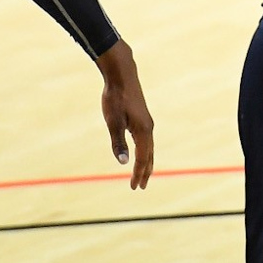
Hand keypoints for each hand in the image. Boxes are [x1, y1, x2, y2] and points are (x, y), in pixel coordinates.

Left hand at [95, 40, 154, 189]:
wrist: (122, 75)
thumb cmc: (116, 98)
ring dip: (146, 162)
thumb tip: (123, 162)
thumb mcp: (113, 122)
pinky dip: (145, 151)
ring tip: (143, 174)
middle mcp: (148, 128)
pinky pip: (147, 140)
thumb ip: (118, 143)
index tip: (135, 187)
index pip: (141, 158)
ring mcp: (147, 122)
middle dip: (145, 171)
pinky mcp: (143, 118)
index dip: (138, 173)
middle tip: (141, 187)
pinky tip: (140, 152)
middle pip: (149, 155)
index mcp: (143, 131)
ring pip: (149, 148)